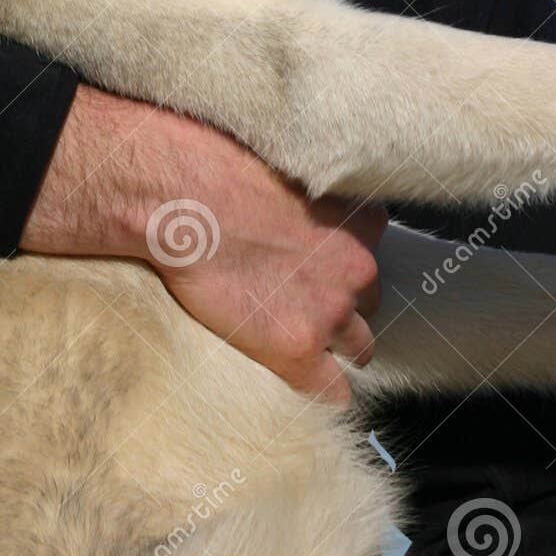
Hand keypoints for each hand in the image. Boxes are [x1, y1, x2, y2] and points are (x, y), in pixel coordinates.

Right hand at [20, 84, 386, 407]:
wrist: (183, 199)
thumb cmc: (217, 166)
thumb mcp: (283, 163)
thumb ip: (307, 192)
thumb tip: (294, 199)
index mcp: (362, 219)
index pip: (372, 250)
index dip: (339, 257)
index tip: (313, 257)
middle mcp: (360, 267)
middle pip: (369, 299)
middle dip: (340, 299)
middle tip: (298, 294)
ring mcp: (331, 313)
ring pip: (361, 347)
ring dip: (336, 345)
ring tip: (298, 335)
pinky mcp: (297, 349)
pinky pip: (334, 392)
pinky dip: (321, 389)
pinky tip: (302, 380)